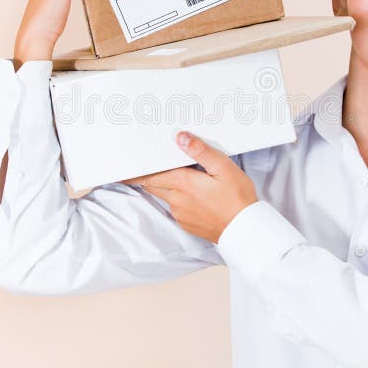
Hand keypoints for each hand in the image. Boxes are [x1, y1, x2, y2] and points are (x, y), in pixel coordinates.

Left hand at [121, 131, 258, 243]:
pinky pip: (174, 208)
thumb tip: (180, 137)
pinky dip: (176, 199)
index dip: (135, 172)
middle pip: (152, 185)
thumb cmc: (238, 198)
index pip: (150, 175)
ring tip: (173, 176)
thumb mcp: (224, 168)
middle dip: (146, 176)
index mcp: (183, 183)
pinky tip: (191, 195)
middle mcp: (177, 200)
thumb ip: (201, 151)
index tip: (122, 169)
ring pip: (163, 196)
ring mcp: (181, 214)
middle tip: (139, 167)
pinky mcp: (187, 223)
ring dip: (163, 186)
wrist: (245, 230)